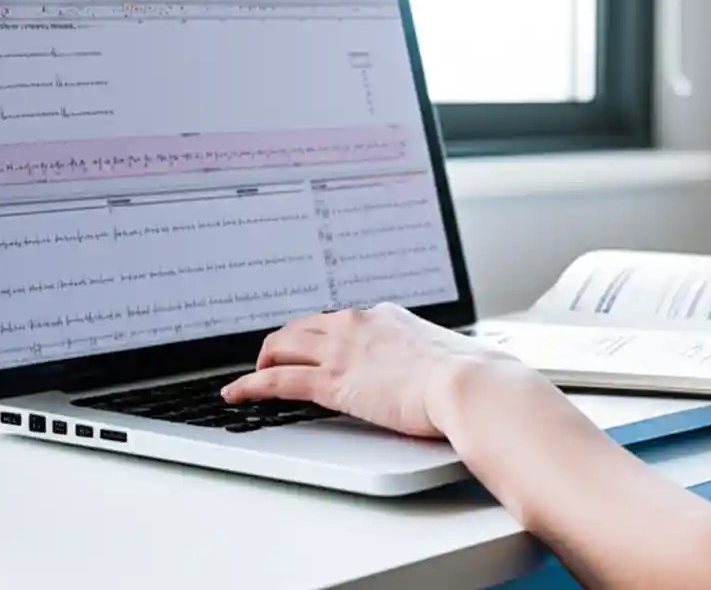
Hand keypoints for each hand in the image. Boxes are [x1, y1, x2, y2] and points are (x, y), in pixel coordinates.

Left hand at [220, 303, 518, 437]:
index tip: (316, 343)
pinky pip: (277, 381)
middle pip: (303, 326)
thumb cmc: (474, 374)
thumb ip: (443, 357)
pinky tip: (236, 394)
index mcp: (386, 316)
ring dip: (263, 360)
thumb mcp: (455, 354)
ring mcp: (342, 351)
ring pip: (282, 347)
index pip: (339, 319)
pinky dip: (250, 386)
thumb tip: (467, 367)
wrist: (470, 384)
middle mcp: (358, 325)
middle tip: (276, 358)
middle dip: (284, 342)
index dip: (321, 333)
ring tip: (254, 375)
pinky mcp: (332, 382)